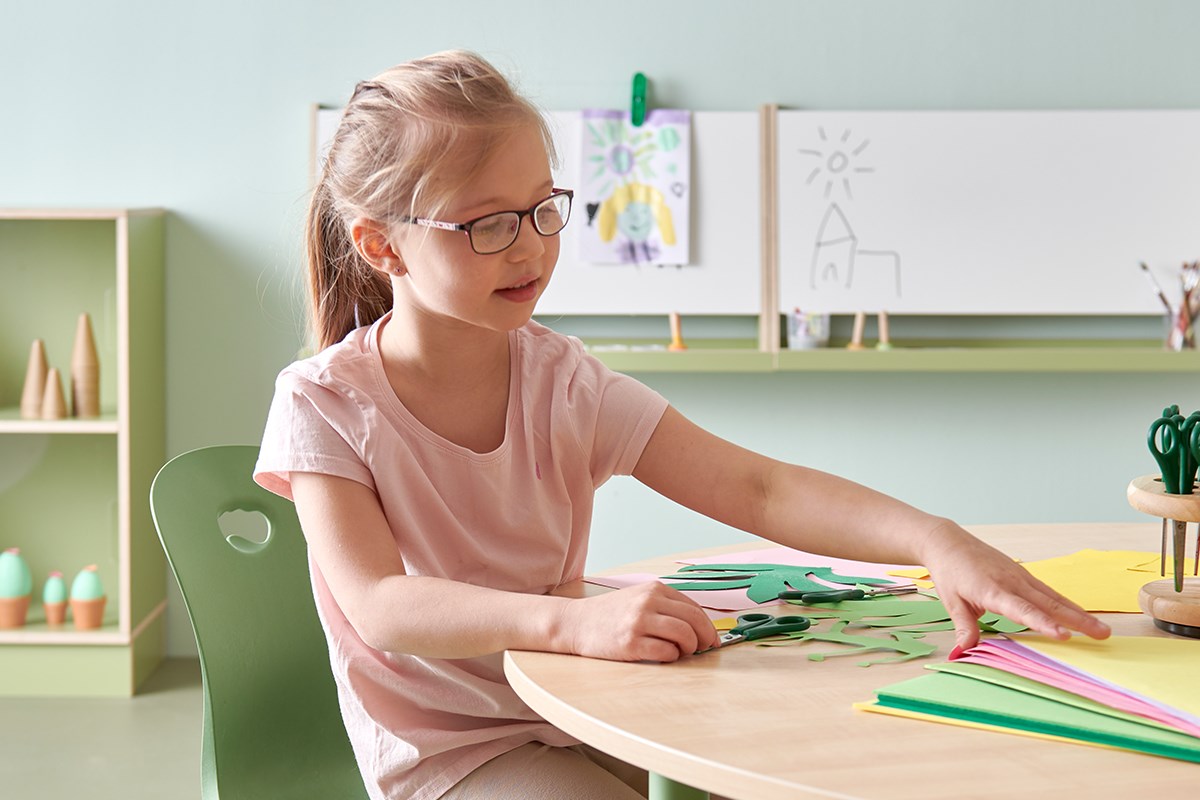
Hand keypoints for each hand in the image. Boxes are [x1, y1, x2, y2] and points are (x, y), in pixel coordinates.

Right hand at [557, 582, 719, 661]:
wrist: (576, 623)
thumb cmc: (610, 615)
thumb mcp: (638, 598)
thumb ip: (665, 606)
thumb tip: (698, 626)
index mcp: (654, 589)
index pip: (694, 607)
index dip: (708, 626)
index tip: (712, 639)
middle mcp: (648, 602)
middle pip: (694, 621)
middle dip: (705, 638)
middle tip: (704, 649)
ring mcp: (639, 622)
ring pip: (684, 635)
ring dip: (689, 648)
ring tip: (681, 652)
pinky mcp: (631, 643)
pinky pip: (666, 652)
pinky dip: (672, 656)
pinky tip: (664, 655)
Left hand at [921, 520, 1110, 652]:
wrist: (950, 542)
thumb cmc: (950, 572)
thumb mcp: (951, 601)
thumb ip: (964, 626)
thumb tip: (964, 651)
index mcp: (993, 590)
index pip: (1022, 610)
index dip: (1043, 623)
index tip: (1064, 635)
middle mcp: (1012, 582)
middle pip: (1049, 604)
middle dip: (1078, 620)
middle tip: (1103, 635)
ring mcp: (1020, 577)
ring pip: (1054, 597)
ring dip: (1079, 613)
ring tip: (1101, 629)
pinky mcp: (1023, 575)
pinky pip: (1048, 592)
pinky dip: (1066, 604)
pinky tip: (1080, 615)